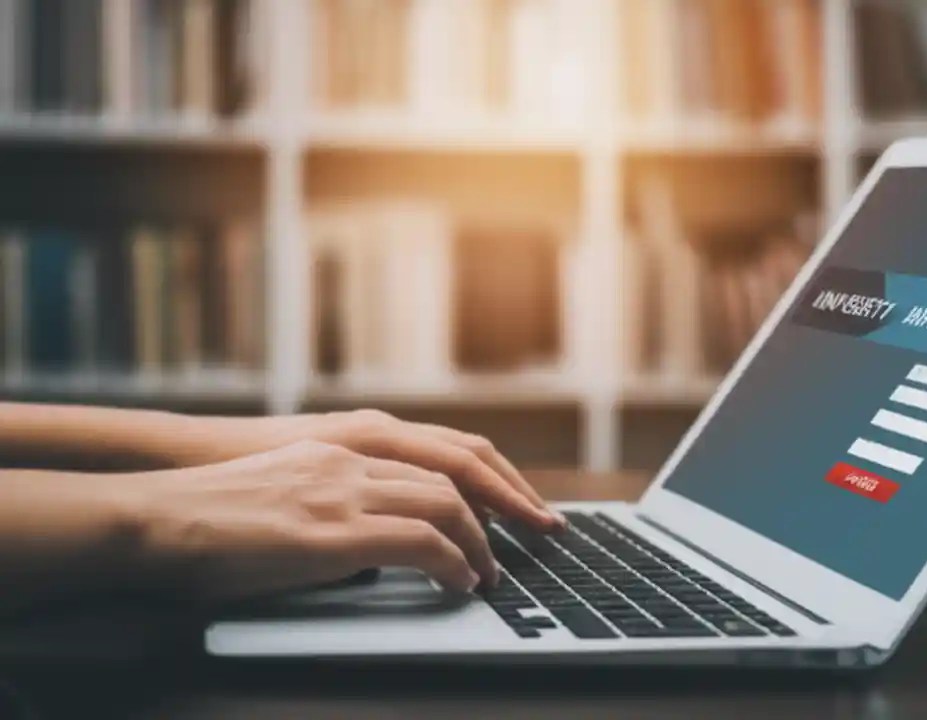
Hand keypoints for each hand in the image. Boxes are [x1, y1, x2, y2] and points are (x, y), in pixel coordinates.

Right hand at [169, 410, 563, 533]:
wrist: (160, 516)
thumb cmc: (214, 515)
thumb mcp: (291, 494)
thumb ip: (340, 504)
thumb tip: (377, 542)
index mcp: (346, 445)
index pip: (444, 449)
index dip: (492, 477)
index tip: (521, 502)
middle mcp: (354, 457)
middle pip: (460, 470)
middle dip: (507, 503)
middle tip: (537, 532)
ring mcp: (345, 490)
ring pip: (446, 504)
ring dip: (481, 541)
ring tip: (492, 572)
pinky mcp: (333, 531)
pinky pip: (419, 541)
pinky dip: (452, 563)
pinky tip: (460, 582)